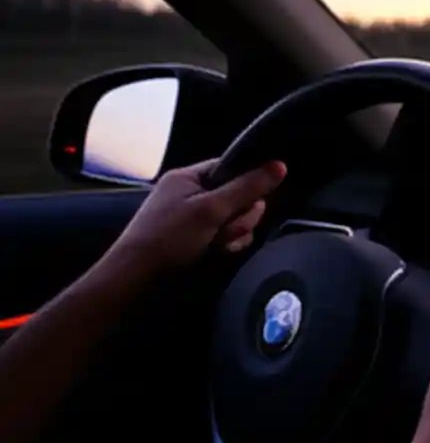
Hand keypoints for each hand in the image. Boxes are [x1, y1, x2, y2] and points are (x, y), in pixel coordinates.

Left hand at [105, 158, 286, 278]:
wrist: (136, 277)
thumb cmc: (169, 237)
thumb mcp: (211, 209)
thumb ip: (247, 188)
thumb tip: (280, 166)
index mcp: (189, 177)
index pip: (232, 168)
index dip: (248, 183)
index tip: (252, 200)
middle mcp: (192, 194)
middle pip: (239, 196)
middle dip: (240, 215)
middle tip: (226, 229)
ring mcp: (194, 218)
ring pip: (235, 219)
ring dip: (234, 233)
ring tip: (218, 244)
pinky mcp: (196, 239)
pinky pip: (226, 235)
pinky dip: (227, 244)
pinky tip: (218, 252)